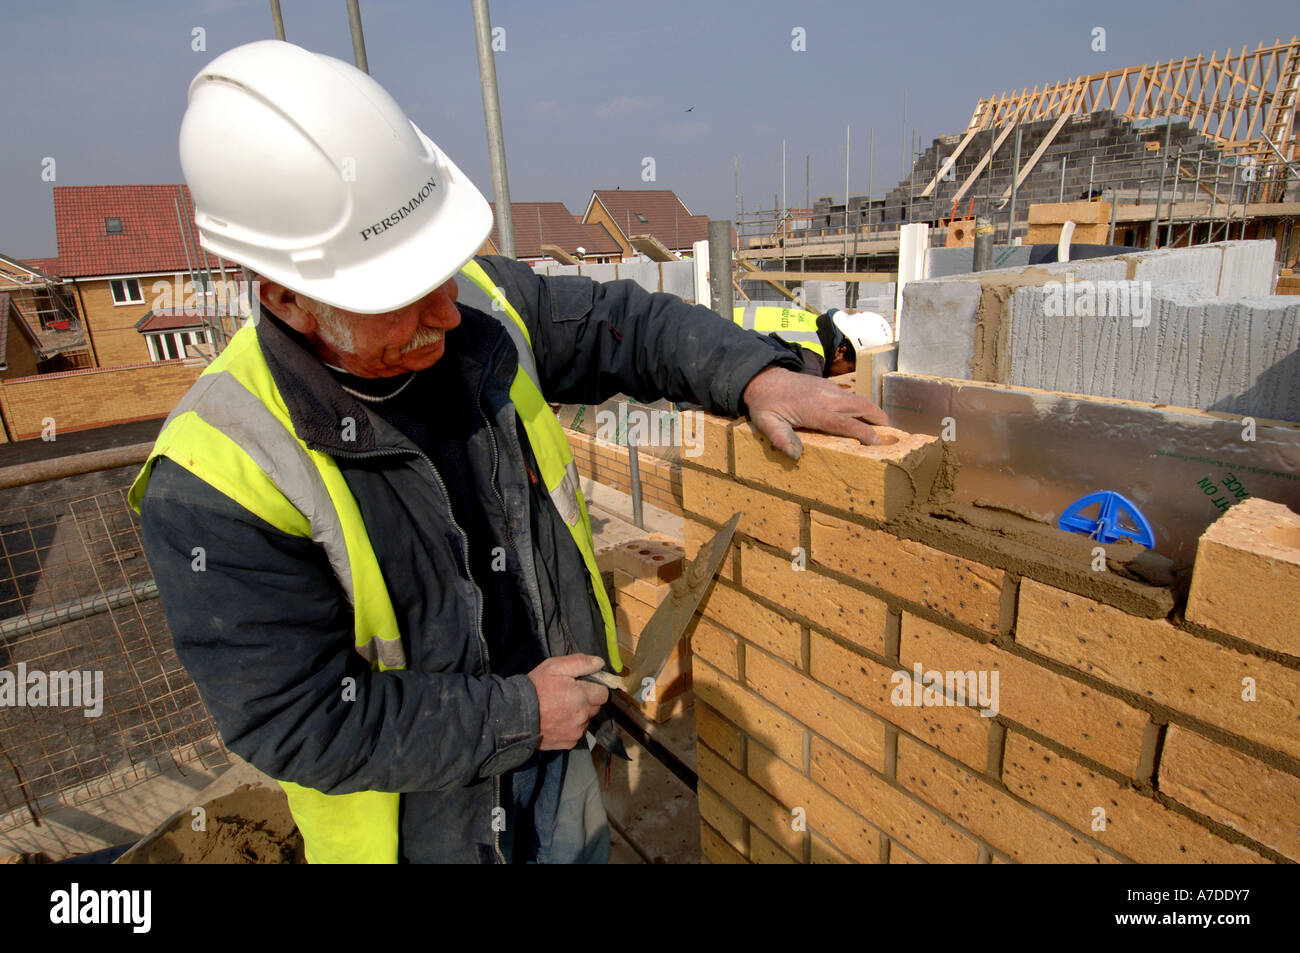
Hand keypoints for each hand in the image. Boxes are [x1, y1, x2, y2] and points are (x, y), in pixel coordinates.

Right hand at [527, 654, 608, 750]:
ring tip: (560, 709)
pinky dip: (570, 728)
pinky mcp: (568, 743)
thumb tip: (600, 663)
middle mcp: (582, 716)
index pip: (603, 693)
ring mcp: (576, 731)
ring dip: (579, 715)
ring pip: (586, 721)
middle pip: (596, 707)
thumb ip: (581, 663)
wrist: (514, 716)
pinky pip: (577, 734)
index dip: (594, 688)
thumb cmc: (535, 687)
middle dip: (586, 701)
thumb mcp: (555, 666)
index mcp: (582, 696)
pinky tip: (556, 721)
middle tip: (568, 696)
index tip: (582, 686)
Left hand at [741, 365, 889, 459]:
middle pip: (861, 406)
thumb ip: (781, 438)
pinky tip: (863, 416)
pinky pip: (850, 396)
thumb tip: (796, 455)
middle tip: (890, 435)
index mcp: (814, 410)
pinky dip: (861, 405)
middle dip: (878, 419)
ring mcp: (829, 388)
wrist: (763, 377)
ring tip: (883, 426)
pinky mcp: (828, 385)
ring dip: (873, 411)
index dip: (864, 434)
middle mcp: (826, 397)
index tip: (877, 444)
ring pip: (859, 399)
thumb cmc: (766, 404)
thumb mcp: (767, 423)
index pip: (845, 423)